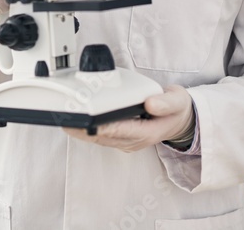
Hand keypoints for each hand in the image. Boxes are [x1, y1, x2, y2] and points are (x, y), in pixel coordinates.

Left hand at [63, 85, 195, 152]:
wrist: (178, 120)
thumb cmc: (176, 109)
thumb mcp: (178, 101)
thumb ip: (166, 102)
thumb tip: (150, 103)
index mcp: (146, 132)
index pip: (119, 130)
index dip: (101, 126)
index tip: (86, 122)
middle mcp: (132, 140)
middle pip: (103, 136)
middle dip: (83, 129)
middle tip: (65, 118)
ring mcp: (125, 141)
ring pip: (98, 138)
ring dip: (81, 130)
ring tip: (64, 118)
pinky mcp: (119, 137)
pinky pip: (100, 136)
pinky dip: (87, 128)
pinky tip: (76, 120)